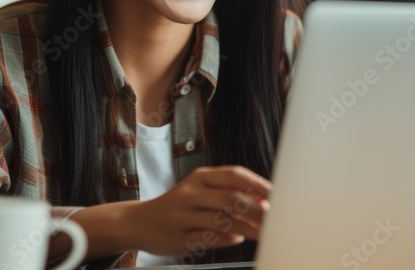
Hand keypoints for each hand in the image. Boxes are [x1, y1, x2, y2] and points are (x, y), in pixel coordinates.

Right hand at [128, 165, 271, 255]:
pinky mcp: (177, 237)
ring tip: (260, 234)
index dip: (258, 184)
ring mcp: (182, 215)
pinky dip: (225, 239)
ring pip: (221, 221)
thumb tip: (263, 202)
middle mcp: (190, 193)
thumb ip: (228, 193)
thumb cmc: (179, 206)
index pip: (234, 175)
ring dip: (246, 228)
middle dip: (256, 211)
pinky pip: (206, 238)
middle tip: (273, 220)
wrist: (139, 221)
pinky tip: (236, 240)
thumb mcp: (200, 191)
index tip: (276, 195)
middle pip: (231, 199)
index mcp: (200, 177)